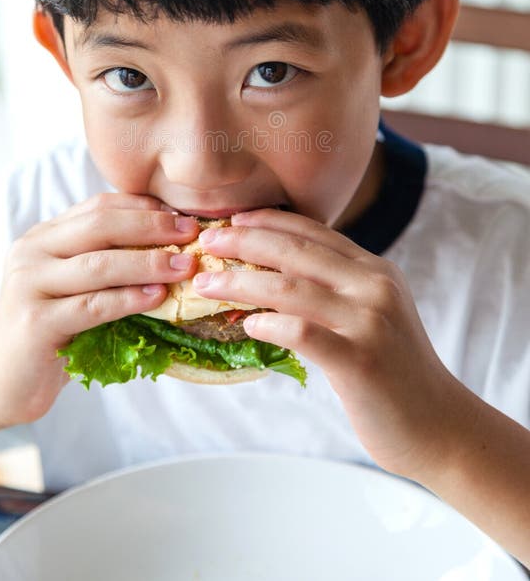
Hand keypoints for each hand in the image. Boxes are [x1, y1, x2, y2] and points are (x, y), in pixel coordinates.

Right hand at [0, 193, 198, 427]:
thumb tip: (173, 245)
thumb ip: (108, 261)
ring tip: (184, 266)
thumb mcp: (77, 287)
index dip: (144, 207)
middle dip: (151, 226)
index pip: (99, 206)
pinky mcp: (34, 322)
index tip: (184, 215)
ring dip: (148, 262)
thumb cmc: (54, 332)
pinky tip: (158, 297)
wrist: (2, 382)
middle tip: (191, 233)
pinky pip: (91, 305)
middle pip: (100, 225)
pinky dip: (128, 299)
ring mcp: (29, 285)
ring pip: (98, 264)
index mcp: (44, 236)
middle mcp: (32, 252)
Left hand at [193, 208, 473, 480]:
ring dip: (241, 282)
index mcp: (376, 271)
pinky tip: (247, 326)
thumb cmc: (395, 374)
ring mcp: (369, 321)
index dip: (269, 222)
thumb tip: (277, 277)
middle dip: (244, 241)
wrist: (440, 427)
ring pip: (290, 288)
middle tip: (207, 242)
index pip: (314, 232)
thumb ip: (338, 290)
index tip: (233, 220)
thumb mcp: (373, 316)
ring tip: (207, 285)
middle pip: (296, 250)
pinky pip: (301, 332)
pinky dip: (268, 324)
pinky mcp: (361, 361)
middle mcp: (374, 287)